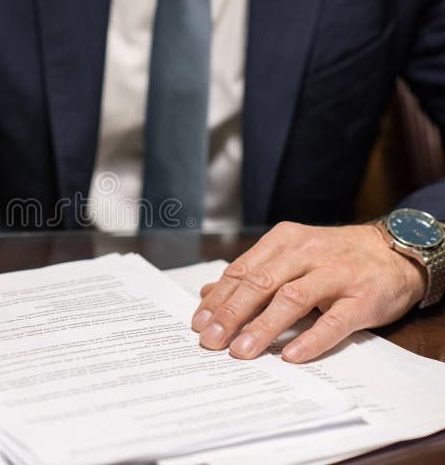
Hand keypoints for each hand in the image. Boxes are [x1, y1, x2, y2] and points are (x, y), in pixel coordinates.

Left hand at [191, 222, 426, 362]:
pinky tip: (290, 355)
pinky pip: (334, 321)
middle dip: (232, 313)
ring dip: (263, 327)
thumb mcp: (290, 256)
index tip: (198, 323)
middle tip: (211, 340)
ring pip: (292, 299)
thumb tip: (207, 293)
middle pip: (261, 283)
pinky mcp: (364, 298)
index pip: (242, 271)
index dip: (219, 299)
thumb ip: (251, 273)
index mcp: (284, 240)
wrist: (395, 252)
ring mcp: (337, 274)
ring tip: (241, 350)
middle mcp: (308, 252)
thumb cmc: (334, 258)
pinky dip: (311, 339)